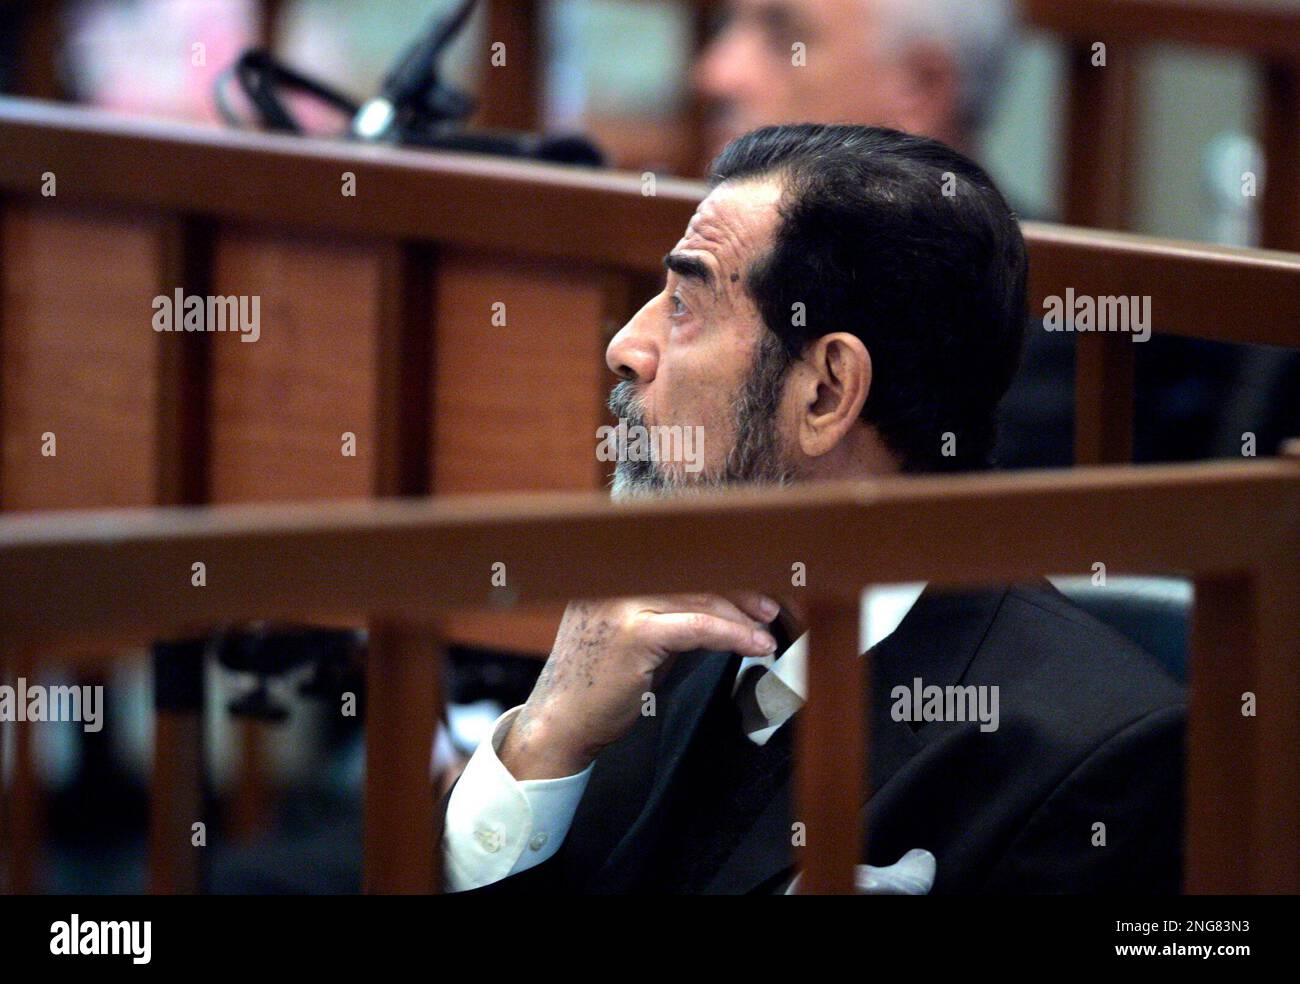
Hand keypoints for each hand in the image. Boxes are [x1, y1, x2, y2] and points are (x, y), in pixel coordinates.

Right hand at [498, 593, 780, 779]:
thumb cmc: (600, 679)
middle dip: (739, 590)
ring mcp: (620, 602)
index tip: (755, 584)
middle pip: (694, 573)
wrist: (560, 720)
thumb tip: (725, 599)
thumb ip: (670, 607)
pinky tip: (754, 645)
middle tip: (771, 608)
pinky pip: (698, 627)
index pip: (681, 558)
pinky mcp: (633, 633)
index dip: (723, 570)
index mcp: (612, 569)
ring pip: (700, 599)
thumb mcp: (634, 629)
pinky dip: (733, 635)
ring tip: (767, 633)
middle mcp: (613, 576)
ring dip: (742, 616)